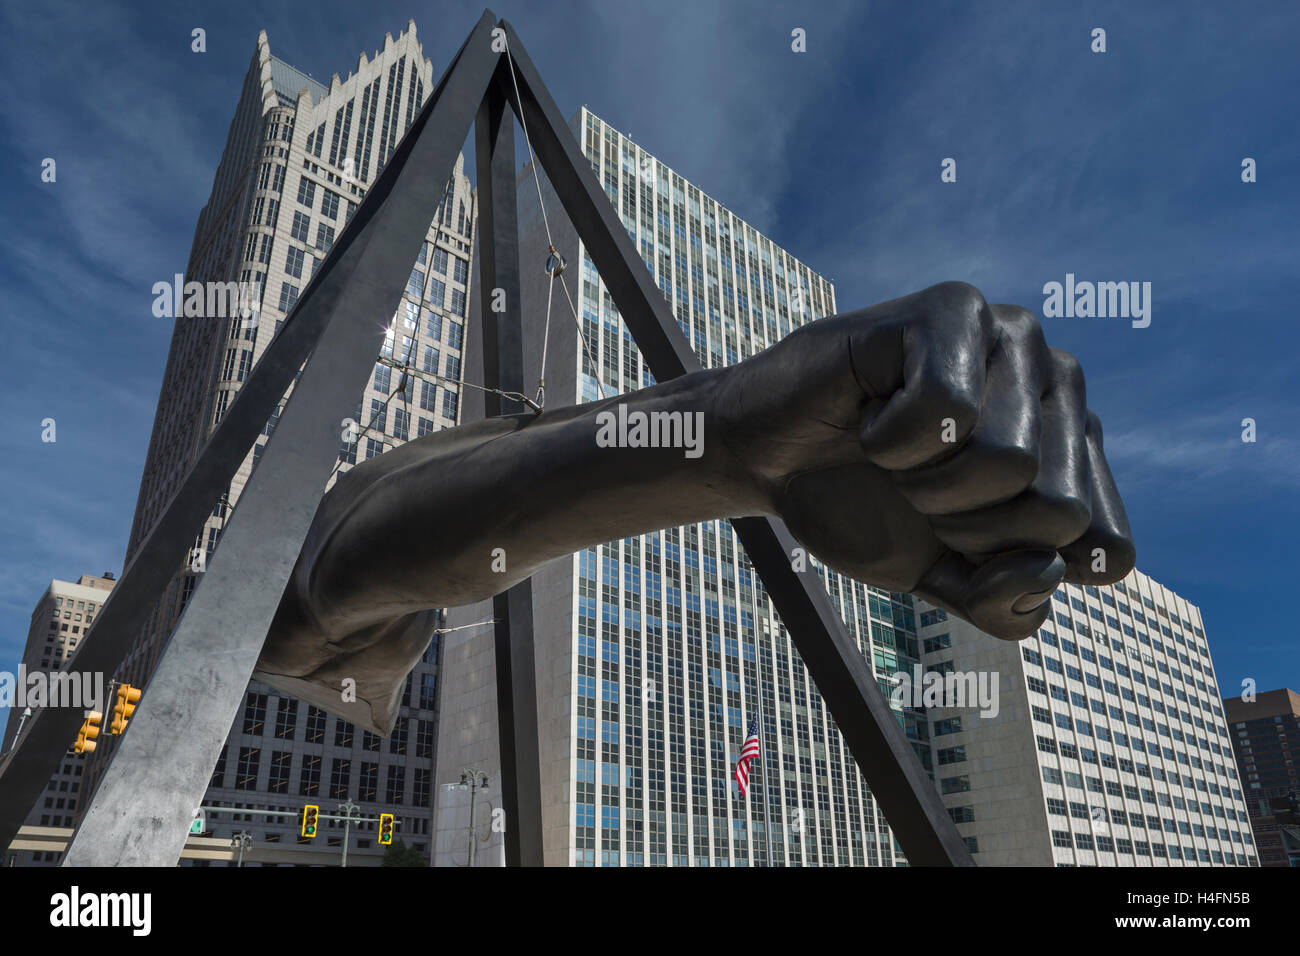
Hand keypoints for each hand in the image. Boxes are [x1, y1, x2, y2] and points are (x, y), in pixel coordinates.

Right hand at [729, 281, 1134, 638]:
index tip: (956, 533)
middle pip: (1059, 511)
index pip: (1107, 550)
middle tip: (915, 488)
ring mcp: (1012, 337)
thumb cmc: (858, 505)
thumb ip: (1007, 606)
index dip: (1014, 567)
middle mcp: (1061, 384)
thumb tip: (1047, 566)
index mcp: (1077, 448)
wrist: (768, 461)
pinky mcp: (953, 307)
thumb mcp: (943, 580)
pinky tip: (872, 411)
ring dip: (925, 483)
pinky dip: (890, 438)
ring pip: (1008, 462)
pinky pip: (945, 409)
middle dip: (966, 525)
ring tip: (894, 450)